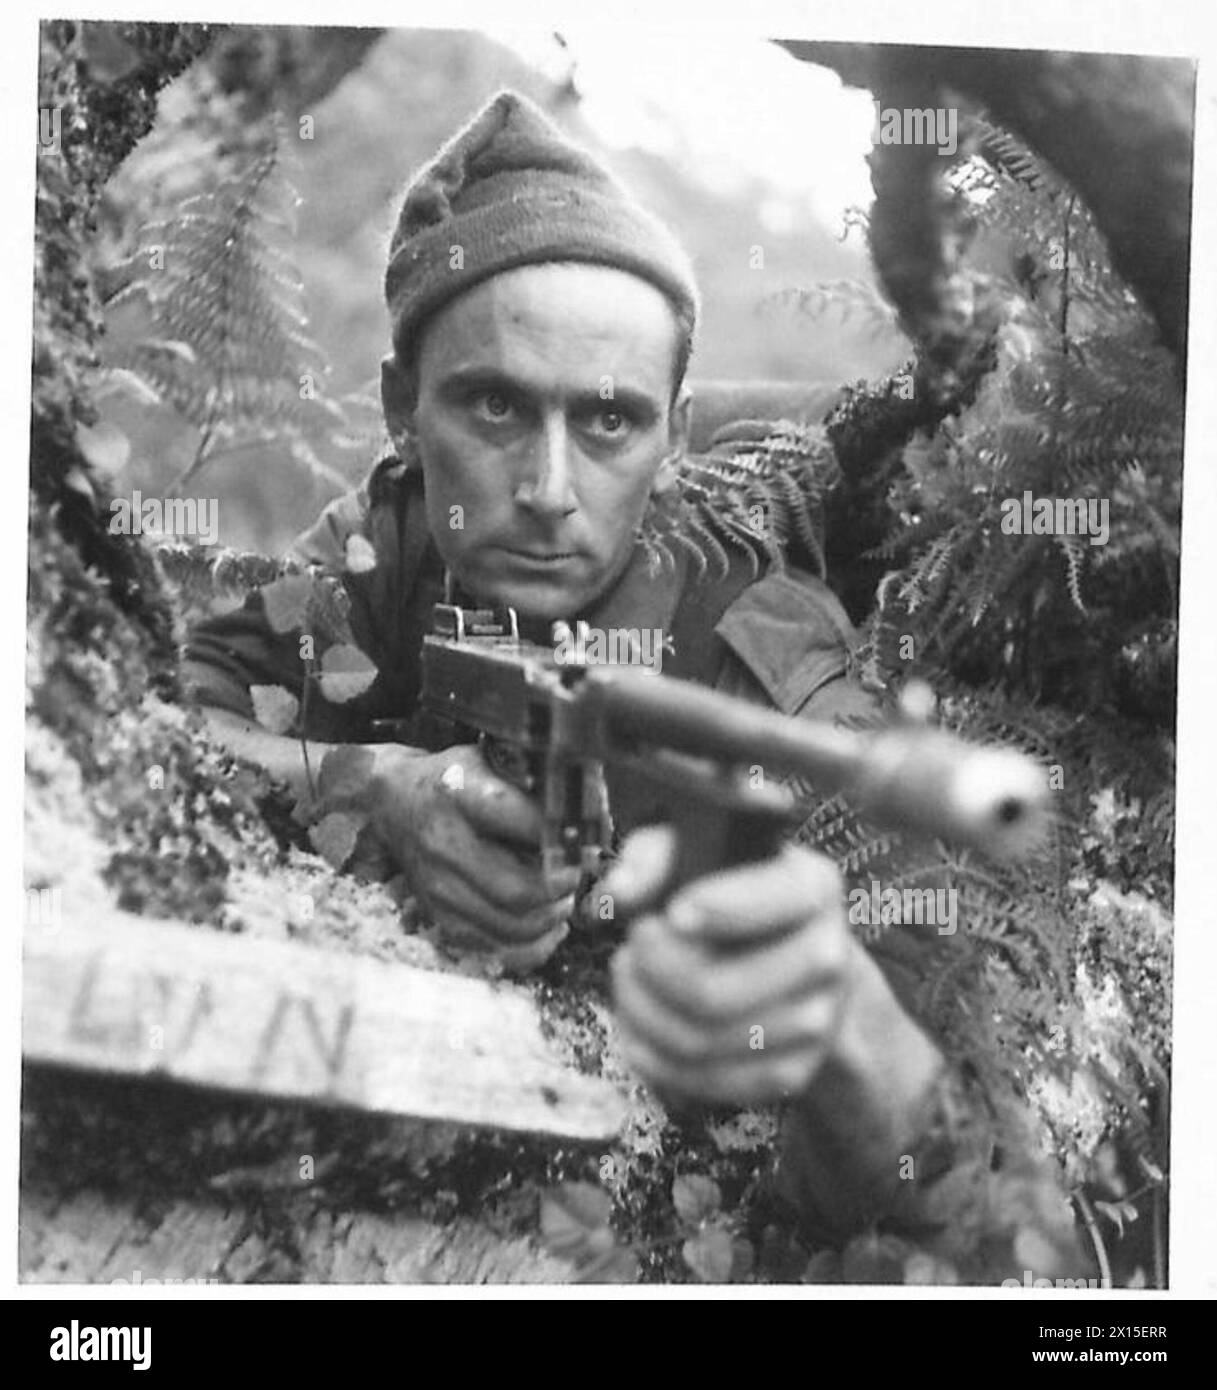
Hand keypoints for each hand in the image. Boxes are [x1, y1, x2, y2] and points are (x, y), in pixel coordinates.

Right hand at [366, 742, 578, 972]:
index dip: (567, 842)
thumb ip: (536, 787)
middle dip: (563, 888)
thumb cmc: (454, 780)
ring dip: (553, 917)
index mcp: (462, 797)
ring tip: (564, 897)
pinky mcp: (440, 917)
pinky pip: (497, 950)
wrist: (395, 802)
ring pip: (513, 926)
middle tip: (577, 875)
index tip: (586, 842)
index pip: (527, 827)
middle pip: (520, 890)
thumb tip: (593, 819)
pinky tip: (548, 925)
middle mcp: (445, 846)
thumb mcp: (491, 762)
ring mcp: (439, 888)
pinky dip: (534, 945)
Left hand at [605, 826, 853, 1105]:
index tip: (672, 913)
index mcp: (815, 886)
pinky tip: (638, 1024)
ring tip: (628, 977)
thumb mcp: (696, 852)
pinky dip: (654, 1057)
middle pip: (712, 991)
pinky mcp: (791, 1073)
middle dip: (649, 969)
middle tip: (631, 945)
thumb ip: (654, 856)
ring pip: (699, 1040)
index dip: (716, 910)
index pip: (769, 903)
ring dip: (641, 1010)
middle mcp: (828, 956)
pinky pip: (704, 1080)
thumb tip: (621, 893)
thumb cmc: (728, 892)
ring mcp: (815, 1022)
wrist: (786, 956)